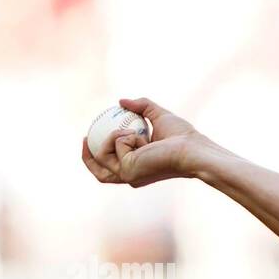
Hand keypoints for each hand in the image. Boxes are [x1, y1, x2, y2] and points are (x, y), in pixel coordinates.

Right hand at [81, 97, 211, 187]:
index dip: (96, 154)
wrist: (192, 149)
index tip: (89, 135)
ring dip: (112, 138)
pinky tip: (139, 138)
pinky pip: (113, 146)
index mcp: (137, 168)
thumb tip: (121, 101)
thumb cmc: (182, 137)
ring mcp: (128, 176)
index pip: (111, 167)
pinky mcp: (128, 171)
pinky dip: (123, 137)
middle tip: (85, 137)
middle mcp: (131, 177)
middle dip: (87, 157)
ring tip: (131, 133)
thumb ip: (141, 106)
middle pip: (99, 174)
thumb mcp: (158, 115)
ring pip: (102, 156)